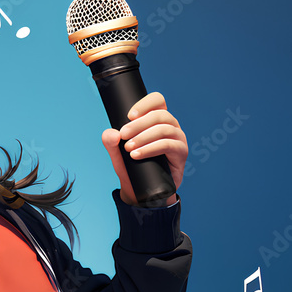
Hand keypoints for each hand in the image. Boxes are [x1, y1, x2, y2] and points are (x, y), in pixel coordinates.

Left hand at [101, 92, 187, 206]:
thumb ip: (111, 142)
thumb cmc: (133, 167)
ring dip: (144, 137)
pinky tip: (137, 154)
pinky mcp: (181, 152)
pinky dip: (151, 148)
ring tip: (129, 148)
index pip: (158, 100)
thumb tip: (112, 133)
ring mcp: (178, 138)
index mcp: (158, 119)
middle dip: (139, 124)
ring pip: (164, 129)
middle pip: (159, 115)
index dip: (145, 104)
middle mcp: (171, 125)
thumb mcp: (118, 153)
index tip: (129, 115)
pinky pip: (168, 145)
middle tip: (123, 135)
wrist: (142, 191)